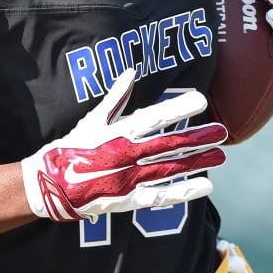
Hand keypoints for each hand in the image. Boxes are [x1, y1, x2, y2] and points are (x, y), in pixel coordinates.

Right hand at [20, 69, 227, 221]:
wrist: (51, 183)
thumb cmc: (72, 147)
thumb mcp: (92, 120)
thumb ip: (115, 98)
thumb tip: (130, 73)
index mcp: (116, 132)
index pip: (153, 118)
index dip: (177, 109)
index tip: (201, 101)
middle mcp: (125, 155)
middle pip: (168, 145)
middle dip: (197, 138)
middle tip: (221, 132)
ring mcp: (128, 178)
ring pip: (169, 169)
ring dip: (196, 162)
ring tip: (220, 156)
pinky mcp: (128, 199)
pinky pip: (160, 196)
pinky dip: (183, 192)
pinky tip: (204, 186)